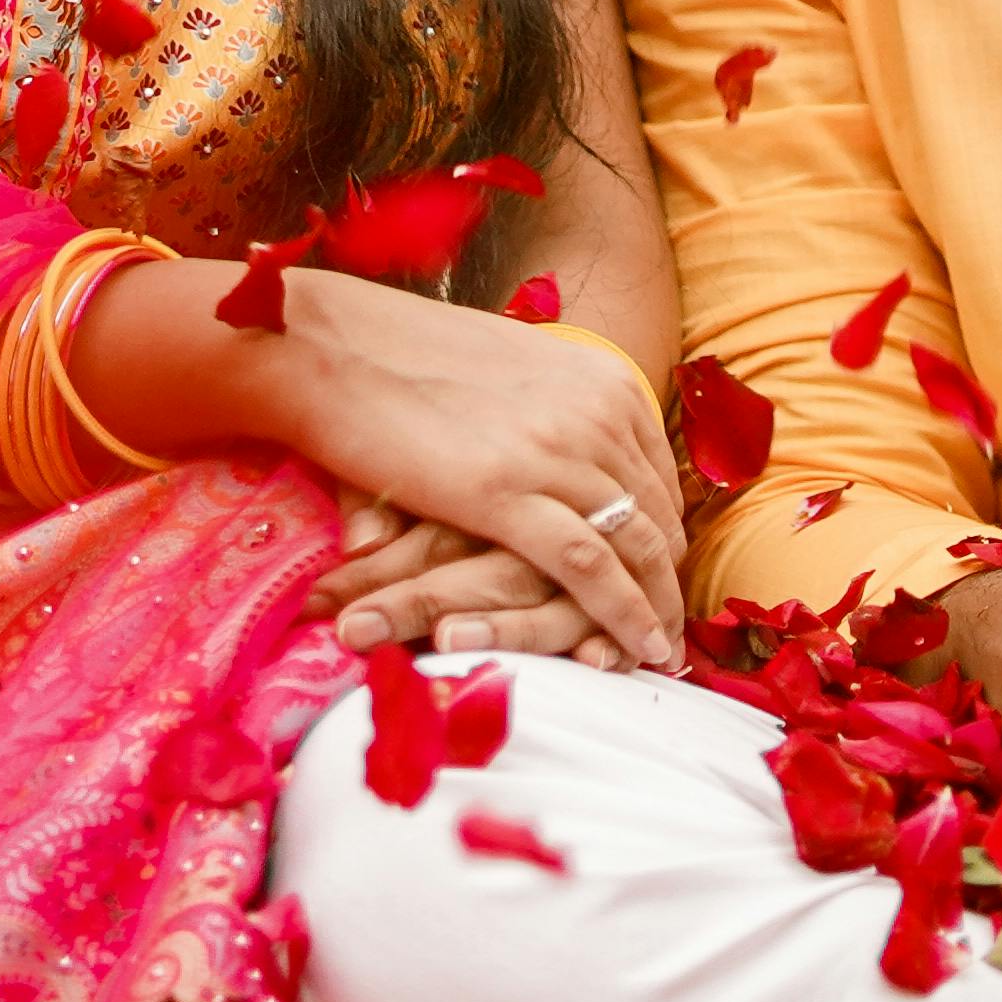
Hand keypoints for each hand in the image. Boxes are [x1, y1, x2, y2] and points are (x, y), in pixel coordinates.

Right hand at [239, 276, 686, 670]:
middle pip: (657, 512)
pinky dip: (623, 613)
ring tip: (662, 653)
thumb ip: (545, 414)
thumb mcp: (503, 373)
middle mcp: (594, 411)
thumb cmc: (401, 359)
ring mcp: (556, 452)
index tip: (663, 574)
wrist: (329, 347)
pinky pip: (590, 567)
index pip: (656, 471)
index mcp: (599, 378)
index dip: (663, 530)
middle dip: (668, 577)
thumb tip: (554, 467)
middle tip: (672, 627)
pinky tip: (637, 648)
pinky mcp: (508, 495)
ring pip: (636, 544)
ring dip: (657, 606)